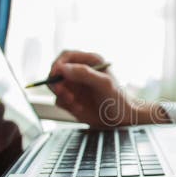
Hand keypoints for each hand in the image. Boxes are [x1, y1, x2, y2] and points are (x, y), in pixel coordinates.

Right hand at [48, 50, 169, 127]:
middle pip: (57, 71)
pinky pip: (59, 100)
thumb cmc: (118, 99)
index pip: (66, 56)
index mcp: (90, 61)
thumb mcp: (104, 84)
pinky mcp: (71, 99)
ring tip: (75, 103)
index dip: (58, 64)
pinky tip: (79, 109)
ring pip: (56, 86)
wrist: (121, 119)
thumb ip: (84, 74)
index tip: (55, 75)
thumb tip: (63, 69)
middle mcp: (80, 72)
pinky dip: (66, 105)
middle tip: (64, 93)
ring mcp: (75, 86)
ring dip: (62, 96)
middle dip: (57, 83)